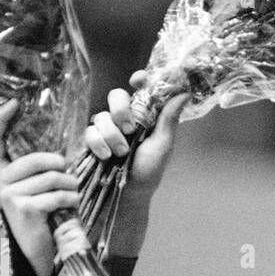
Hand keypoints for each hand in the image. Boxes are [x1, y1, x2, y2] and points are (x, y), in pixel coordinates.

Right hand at [0, 100, 79, 275]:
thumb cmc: (42, 219)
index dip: (1, 120)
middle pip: (40, 159)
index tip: (13, 103)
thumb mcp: (36, 191)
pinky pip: (58, 194)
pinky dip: (71, 201)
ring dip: (71, 188)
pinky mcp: (24, 208)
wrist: (39, 255)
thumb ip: (38, 172)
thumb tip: (60, 154)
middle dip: (63, 169)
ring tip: (71, 199)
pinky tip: (69, 210)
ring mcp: (9, 195)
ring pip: (54, 177)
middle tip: (69, 182)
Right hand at [85, 70, 186, 198]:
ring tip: (121, 153)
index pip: (140, 89)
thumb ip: (169, 119)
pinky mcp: (91, 140)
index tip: (137, 81)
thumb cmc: (148, 171)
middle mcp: (124, 119)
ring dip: (112, 136)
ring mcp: (106, 128)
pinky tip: (106, 156)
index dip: (139, 80)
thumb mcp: (162, 145)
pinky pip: (89, 132)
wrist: (126, 195)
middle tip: (129, 129)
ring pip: (102, 116)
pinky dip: (98, 144)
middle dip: (120, 110)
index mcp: (144, 116)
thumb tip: (185, 93)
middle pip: (116, 95)